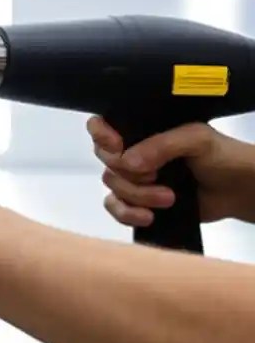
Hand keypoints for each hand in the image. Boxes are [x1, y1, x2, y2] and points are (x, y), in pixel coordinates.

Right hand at [88, 117, 254, 226]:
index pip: (102, 126)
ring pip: (112, 187)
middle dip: (129, 174)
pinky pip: (115, 209)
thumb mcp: (197, 139)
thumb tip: (126, 162)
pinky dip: (127, 214)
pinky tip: (149, 216)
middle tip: (156, 175)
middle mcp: (133, 152)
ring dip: (138, 196)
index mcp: (142, 130)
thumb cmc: (223, 156)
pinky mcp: (139, 203)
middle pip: (105, 161)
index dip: (101, 135)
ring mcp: (135, 179)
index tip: (117, 146)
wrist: (241, 190)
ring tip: (170, 198)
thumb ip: (162, 145)